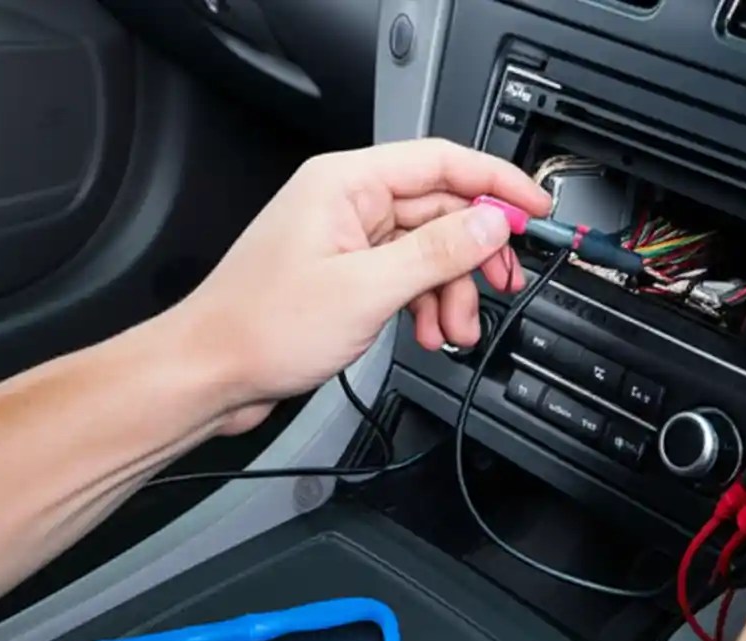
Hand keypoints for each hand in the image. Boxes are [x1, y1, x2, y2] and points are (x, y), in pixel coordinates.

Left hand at [158, 138, 549, 430]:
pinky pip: (407, 276)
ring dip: (451, 291)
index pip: (441, 162)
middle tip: (503, 284)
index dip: (496, 182)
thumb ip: (437, 252)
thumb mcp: (366, 289)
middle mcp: (348, 203)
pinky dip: (426, 305)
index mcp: (346, 183)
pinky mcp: (348, 273)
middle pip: (442, 211)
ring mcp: (348, 239)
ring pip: (429, 251)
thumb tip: (491, 223)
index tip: (535, 207)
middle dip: (475, 255)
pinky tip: (428, 333)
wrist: (211, 372)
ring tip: (455, 330)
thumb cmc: (259, 326)